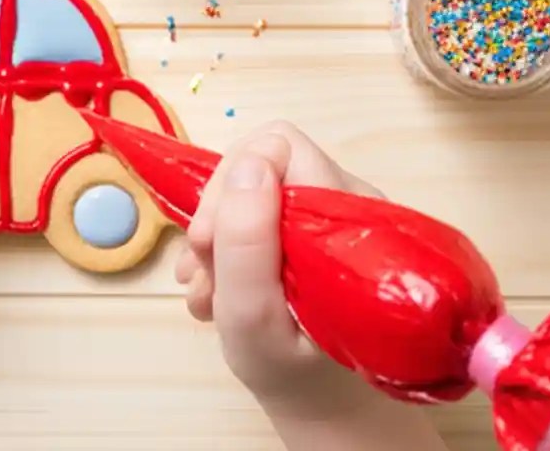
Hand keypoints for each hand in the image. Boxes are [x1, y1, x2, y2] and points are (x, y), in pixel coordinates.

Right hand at [175, 122, 386, 419]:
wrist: (322, 403)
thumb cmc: (292, 370)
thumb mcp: (254, 315)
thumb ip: (247, 241)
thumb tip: (245, 162)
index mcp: (347, 215)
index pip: (278, 146)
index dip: (231, 184)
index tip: (207, 242)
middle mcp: (347, 202)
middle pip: (260, 164)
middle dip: (218, 215)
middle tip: (202, 270)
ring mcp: (330, 215)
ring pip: (252, 191)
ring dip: (216, 239)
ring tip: (207, 293)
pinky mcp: (311, 229)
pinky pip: (257, 212)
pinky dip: (226, 249)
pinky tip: (216, 290)